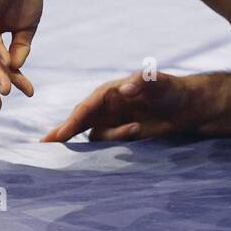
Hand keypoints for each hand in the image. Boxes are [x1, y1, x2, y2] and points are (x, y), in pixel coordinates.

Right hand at [41, 70, 194, 142]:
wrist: (187, 107)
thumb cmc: (172, 90)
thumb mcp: (160, 82)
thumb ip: (143, 81)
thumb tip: (125, 89)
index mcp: (110, 92)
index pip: (86, 108)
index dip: (71, 122)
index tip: (59, 136)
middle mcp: (106, 107)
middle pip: (79, 122)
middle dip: (63, 134)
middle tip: (44, 148)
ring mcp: (112, 122)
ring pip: (93, 136)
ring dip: (110, 138)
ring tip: (137, 128)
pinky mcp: (120, 135)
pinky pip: (105, 145)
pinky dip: (105, 149)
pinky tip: (122, 145)